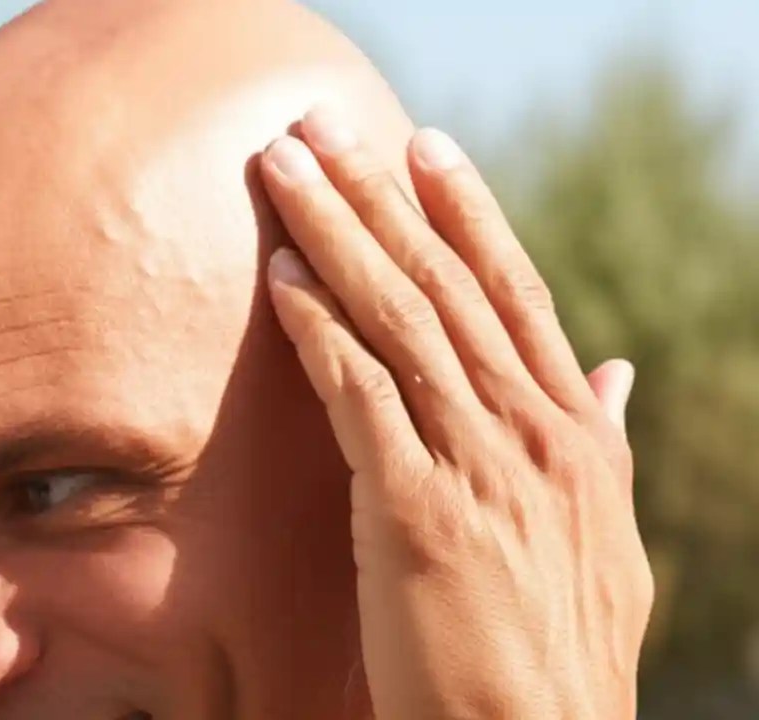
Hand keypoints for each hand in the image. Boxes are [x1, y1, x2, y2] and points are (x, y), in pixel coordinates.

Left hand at [259, 109, 652, 718]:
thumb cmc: (557, 646)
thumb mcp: (606, 534)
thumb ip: (600, 443)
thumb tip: (608, 371)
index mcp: (574, 432)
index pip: (513, 294)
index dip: (467, 215)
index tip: (425, 150)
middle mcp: (532, 430)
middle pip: (445, 285)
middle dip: (379, 198)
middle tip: (323, 128)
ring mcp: (477, 465)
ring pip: (401, 320)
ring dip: (336, 236)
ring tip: (285, 173)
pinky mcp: (417, 510)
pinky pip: (361, 395)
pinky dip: (320, 331)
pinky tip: (283, 281)